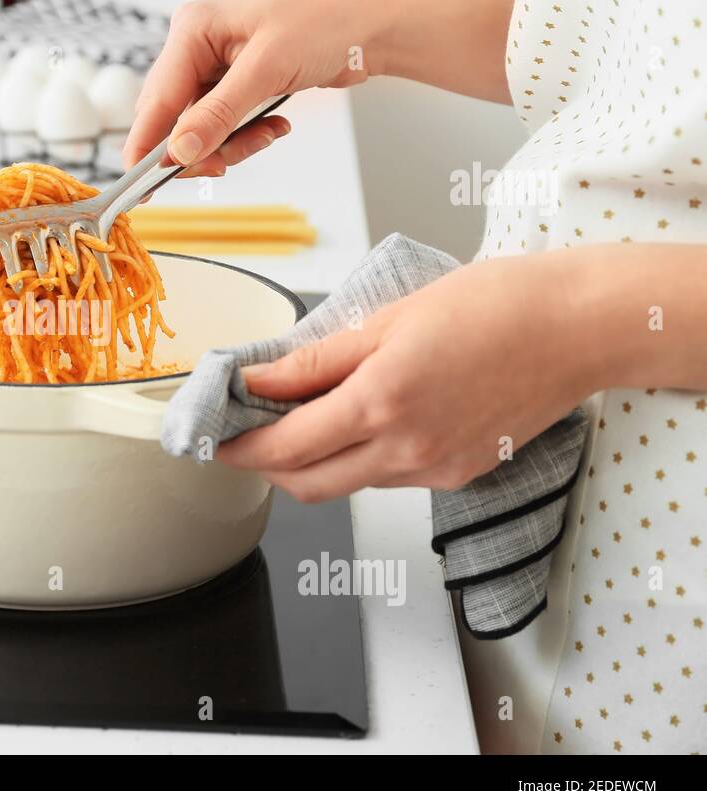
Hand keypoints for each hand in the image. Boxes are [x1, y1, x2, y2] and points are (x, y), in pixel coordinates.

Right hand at [123, 0, 383, 176]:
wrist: (372, 22)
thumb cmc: (325, 23)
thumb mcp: (267, 70)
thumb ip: (219, 114)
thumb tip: (179, 151)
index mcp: (192, 30)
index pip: (156, 99)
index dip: (147, 146)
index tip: (141, 185)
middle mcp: (197, 47)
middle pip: (172, 119)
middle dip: (200, 148)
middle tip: (223, 166)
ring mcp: (216, 68)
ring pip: (199, 130)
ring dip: (231, 144)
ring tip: (267, 135)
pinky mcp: (236, 85)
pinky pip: (224, 127)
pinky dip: (246, 136)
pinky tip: (276, 126)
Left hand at [216, 252, 599, 501]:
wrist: (576, 328)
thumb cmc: (494, 306)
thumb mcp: (387, 318)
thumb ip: (316, 359)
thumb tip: (260, 379)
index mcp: (382, 403)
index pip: (285, 448)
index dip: (240, 448)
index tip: (214, 435)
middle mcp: (407, 450)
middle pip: (307, 484)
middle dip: (265, 465)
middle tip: (244, 433)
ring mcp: (435, 470)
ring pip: (346, 484)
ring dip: (310, 462)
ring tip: (297, 418)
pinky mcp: (458, 476)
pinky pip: (387, 479)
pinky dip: (357, 458)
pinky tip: (358, 420)